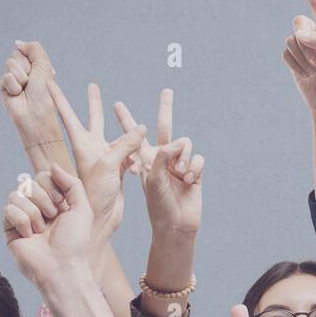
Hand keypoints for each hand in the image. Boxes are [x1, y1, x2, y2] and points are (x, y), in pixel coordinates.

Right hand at [0, 40, 62, 144]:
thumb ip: (34, 48)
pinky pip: (5, 76)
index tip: (39, 74)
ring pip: (10, 63)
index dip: (32, 60)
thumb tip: (17, 43)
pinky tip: (17, 95)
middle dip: (26, 67)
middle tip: (31, 82)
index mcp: (36, 66)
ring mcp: (13, 79)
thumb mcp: (44, 66)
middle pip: (16, 54)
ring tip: (25, 89)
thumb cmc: (44, 94)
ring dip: (20, 76)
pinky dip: (13, 85)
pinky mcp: (4, 88)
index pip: (26, 49)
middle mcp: (25, 71)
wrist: (36, 115)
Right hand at [2, 165, 94, 291]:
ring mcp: (22, 218)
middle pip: (28, 182)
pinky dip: (22, 221)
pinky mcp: (10, 229)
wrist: (62, 267)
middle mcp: (37, 208)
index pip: (43, 176)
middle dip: (42, 199)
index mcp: (54, 202)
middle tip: (52, 218)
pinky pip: (8, 209)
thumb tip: (52, 165)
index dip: (50, 185)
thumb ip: (71, 183)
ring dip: (33, 213)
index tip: (60, 203)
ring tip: (41, 231)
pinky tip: (29, 236)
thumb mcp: (82, 208)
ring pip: (16, 195)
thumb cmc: (75, 242)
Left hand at [47, 79, 144, 230]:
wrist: (102, 219)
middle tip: (93, 86)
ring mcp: (106, 159)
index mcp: (82, 145)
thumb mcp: (109, 164)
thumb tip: (142, 128)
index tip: (47, 82)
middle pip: (93, 119)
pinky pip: (130, 154)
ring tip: (133, 122)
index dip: (58, 99)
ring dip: (127, 133)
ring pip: (117, 137)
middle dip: (93, 103)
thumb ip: (126, 144)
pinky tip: (138, 166)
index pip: (67, 115)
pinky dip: (136, 156)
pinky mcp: (119, 169)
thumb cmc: (96, 194)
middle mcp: (93, 149)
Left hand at [115, 90, 203, 235]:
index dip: (126, 120)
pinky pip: (198, 159)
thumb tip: (179, 140)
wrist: (175, 226)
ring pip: (185, 144)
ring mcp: (178, 165)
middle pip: (164, 127)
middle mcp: (161, 159)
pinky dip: (194, 168)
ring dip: (184, 157)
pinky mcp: (194, 173)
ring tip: (179, 175)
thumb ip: (161, 155)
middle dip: (165, 109)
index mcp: (144, 159)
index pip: (133, 135)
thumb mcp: (150, 177)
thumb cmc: (156, 205)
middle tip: (167, 90)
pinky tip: (188, 181)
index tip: (117, 105)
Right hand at [281, 0, 315, 115]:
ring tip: (313, 68)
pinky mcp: (292, 57)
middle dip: (305, 39)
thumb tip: (298, 33)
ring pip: (290, 39)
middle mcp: (313, 32)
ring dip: (301, 57)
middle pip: (298, 21)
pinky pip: (285, 54)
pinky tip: (305, 74)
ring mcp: (301, 44)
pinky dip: (295, 65)